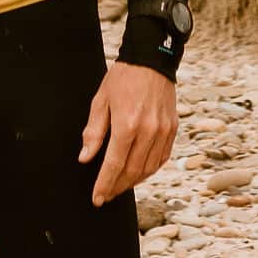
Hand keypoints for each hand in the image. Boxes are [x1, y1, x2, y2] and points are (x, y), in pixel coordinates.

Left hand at [78, 60, 178, 205]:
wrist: (152, 58)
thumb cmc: (124, 77)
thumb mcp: (101, 100)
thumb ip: (94, 132)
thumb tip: (85, 158)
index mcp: (127, 124)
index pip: (114, 165)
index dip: (104, 185)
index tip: (97, 198)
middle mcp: (147, 131)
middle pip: (132, 172)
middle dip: (117, 187)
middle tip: (106, 194)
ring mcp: (162, 130)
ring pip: (148, 169)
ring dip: (133, 182)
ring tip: (120, 185)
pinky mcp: (172, 128)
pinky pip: (162, 157)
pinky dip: (150, 169)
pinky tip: (140, 171)